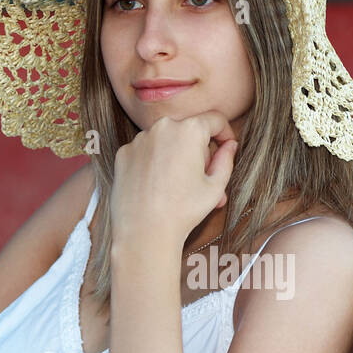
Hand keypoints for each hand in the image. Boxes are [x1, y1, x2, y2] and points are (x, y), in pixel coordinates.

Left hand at [110, 111, 238, 251]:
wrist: (143, 232)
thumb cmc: (183, 211)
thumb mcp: (216, 186)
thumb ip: (226, 159)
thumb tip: (229, 145)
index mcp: (189, 130)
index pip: (214, 120)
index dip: (225, 132)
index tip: (226, 146)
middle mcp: (162, 127)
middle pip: (189, 131)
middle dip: (199, 150)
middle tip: (202, 177)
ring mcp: (139, 140)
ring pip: (165, 140)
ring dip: (175, 155)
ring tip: (180, 185)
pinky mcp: (123, 154)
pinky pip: (145, 152)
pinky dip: (153, 162)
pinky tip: (156, 186)